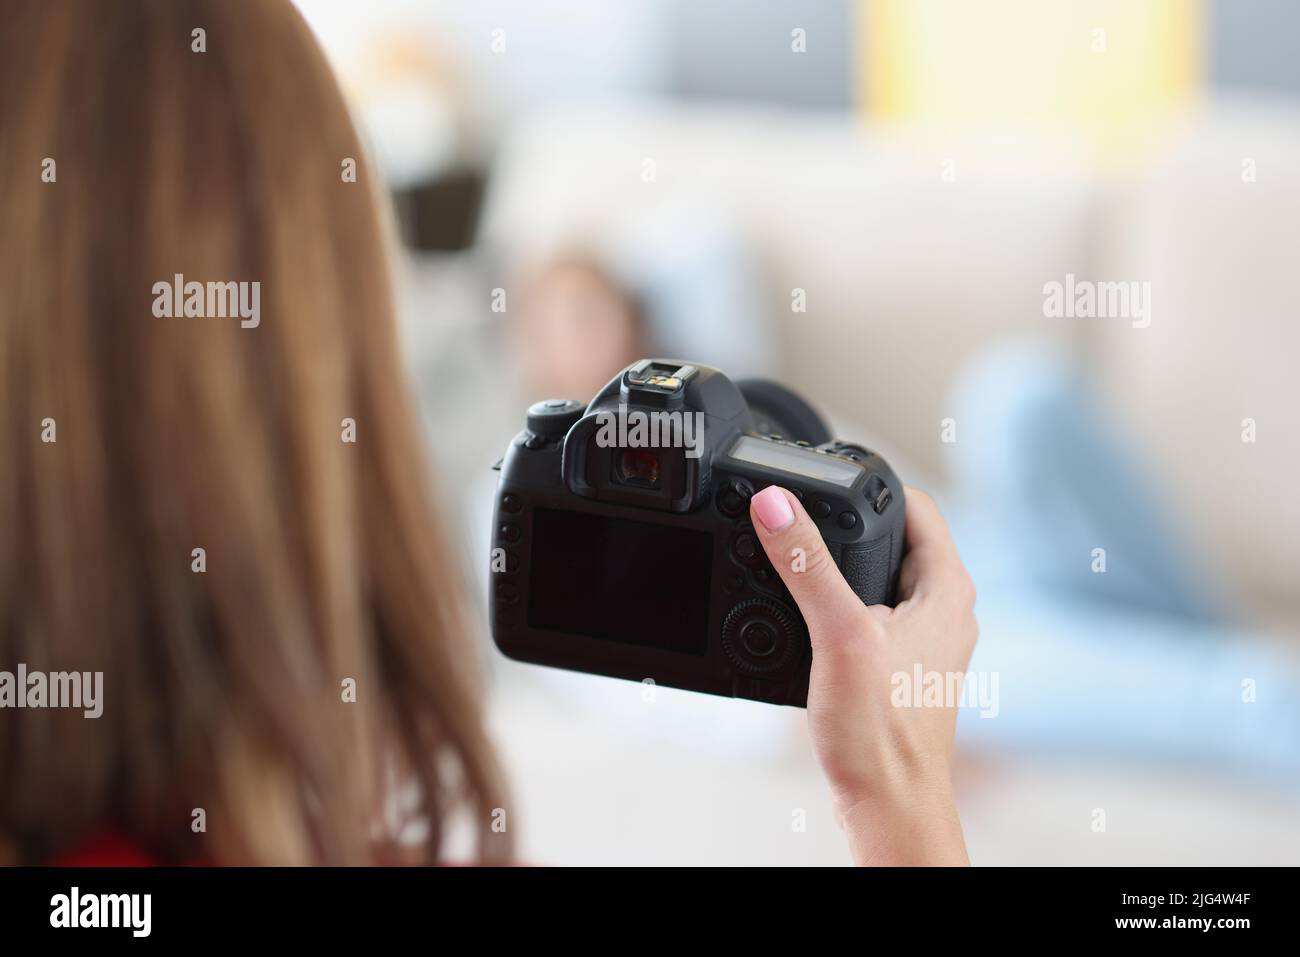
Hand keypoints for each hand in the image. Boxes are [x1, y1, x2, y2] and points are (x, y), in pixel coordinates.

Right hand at [749, 484, 977, 865]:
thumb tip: (775, 505)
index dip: (872, 485)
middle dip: (846, 529)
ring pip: (879, 579)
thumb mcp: (838, 634)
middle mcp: (945, 610)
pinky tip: (808, 624)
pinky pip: (870, 615)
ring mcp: (926, 640)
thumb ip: (805, 564)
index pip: (917, 504)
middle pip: (894, 539)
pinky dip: (839, 608)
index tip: (825, 482)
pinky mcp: (903, 667)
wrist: (890, 806)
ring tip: (799, 573)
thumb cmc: (882, 735)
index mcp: (948, 588)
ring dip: (840, 571)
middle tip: (801, 527)